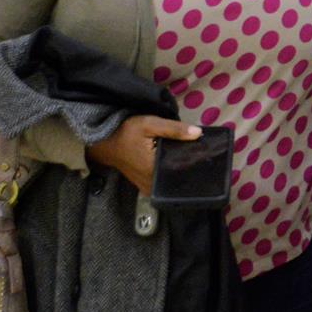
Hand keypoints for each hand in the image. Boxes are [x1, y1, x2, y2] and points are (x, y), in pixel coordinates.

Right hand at [85, 114, 200, 194]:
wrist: (105, 142)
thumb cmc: (126, 132)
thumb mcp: (149, 125)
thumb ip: (174, 129)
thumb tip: (198, 133)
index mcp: (154, 170)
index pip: (183, 168)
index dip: (196, 159)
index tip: (205, 150)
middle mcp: (152, 183)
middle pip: (178, 175)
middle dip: (189, 164)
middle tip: (199, 151)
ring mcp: (148, 186)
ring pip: (171, 179)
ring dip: (179, 169)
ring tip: (189, 156)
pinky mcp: (145, 185)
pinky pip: (164, 181)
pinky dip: (170, 172)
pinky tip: (175, 161)